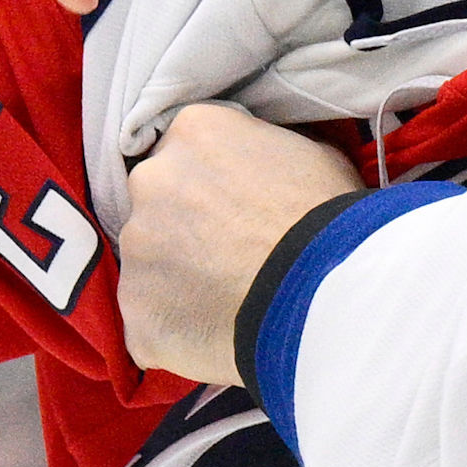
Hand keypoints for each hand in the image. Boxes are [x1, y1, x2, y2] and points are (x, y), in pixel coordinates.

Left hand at [117, 102, 362, 387]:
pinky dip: (175, 327)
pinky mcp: (133, 308)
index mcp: (195, 131)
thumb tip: (263, 169)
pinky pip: (148, 318)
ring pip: (150, 263)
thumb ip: (270, 152)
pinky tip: (217, 336)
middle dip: (185, 227)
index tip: (237, 210)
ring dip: (178, 279)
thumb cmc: (333, 222)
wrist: (326, 296)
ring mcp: (136, 246)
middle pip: (158, 202)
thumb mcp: (317, 156)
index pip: (189, 151)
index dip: (213, 184)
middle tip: (231, 257)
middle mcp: (152, 179)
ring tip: (229, 303)